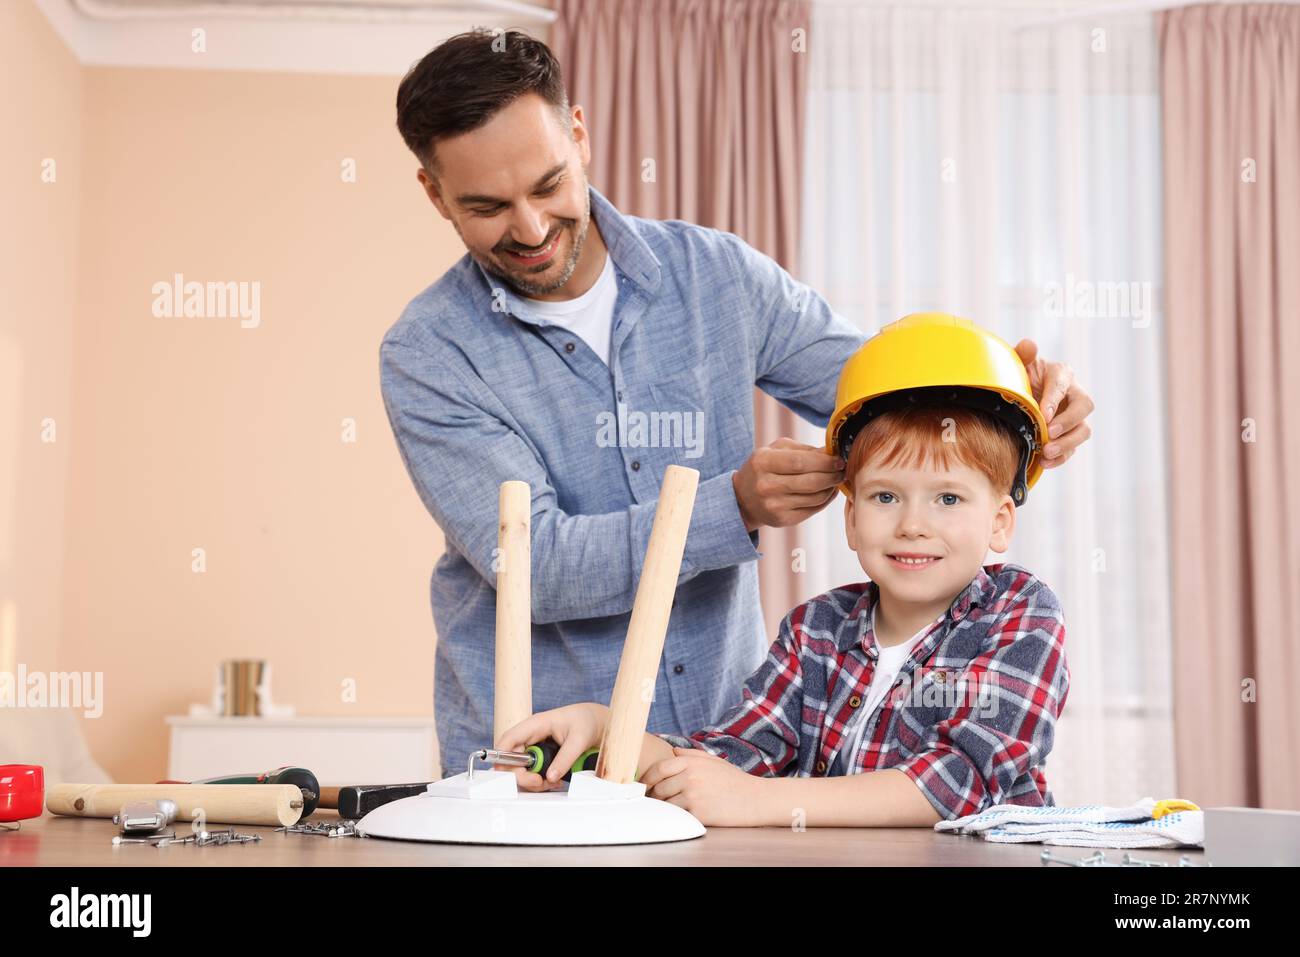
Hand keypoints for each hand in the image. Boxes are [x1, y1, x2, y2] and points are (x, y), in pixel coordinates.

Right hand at [494, 703, 608, 791]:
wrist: (595, 722)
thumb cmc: (586, 722)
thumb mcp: (579, 740)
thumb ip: (565, 758)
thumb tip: (550, 777)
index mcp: (535, 724)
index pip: (508, 739)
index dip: (502, 757)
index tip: (512, 774)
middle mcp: (530, 736)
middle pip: (511, 760)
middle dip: (522, 776)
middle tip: (540, 782)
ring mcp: (533, 747)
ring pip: (520, 770)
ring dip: (533, 781)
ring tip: (554, 781)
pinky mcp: (539, 757)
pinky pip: (531, 772)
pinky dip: (540, 781)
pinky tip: (555, 780)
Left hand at [640, 747, 764, 825]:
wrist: (754, 799)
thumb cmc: (733, 780)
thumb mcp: (713, 761)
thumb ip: (690, 755)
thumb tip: (671, 751)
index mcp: (691, 762)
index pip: (658, 768)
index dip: (647, 778)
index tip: (645, 785)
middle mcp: (690, 777)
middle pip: (658, 788)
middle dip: (654, 795)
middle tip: (654, 800)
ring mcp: (693, 795)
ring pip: (665, 803)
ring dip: (663, 807)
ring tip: (667, 807)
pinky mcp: (697, 813)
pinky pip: (676, 815)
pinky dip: (675, 816)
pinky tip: (679, 815)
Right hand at [732, 438, 843, 530]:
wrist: (743, 498)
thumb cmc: (764, 468)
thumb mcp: (777, 450)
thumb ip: (804, 450)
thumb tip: (832, 453)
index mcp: (763, 462)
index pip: (800, 462)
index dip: (824, 462)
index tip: (839, 460)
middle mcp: (766, 485)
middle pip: (810, 481)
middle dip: (832, 475)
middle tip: (843, 470)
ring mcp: (773, 506)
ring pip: (815, 497)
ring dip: (831, 488)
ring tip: (835, 479)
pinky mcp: (781, 520)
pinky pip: (812, 509)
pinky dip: (825, 500)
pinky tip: (827, 491)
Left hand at [1014, 339, 1094, 467]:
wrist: (1014, 398)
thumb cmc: (1017, 377)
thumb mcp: (1016, 364)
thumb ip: (1022, 354)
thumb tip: (1029, 344)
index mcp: (1060, 373)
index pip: (1062, 383)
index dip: (1054, 398)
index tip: (1043, 413)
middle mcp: (1073, 394)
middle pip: (1084, 406)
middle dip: (1068, 421)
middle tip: (1048, 433)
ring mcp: (1073, 416)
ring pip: (1083, 429)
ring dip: (1067, 443)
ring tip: (1046, 452)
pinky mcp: (1068, 434)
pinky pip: (1072, 448)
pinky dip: (1061, 457)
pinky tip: (1045, 462)